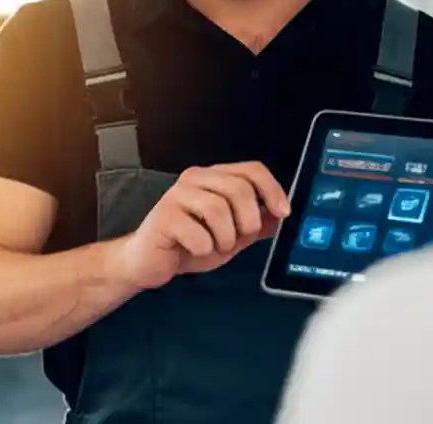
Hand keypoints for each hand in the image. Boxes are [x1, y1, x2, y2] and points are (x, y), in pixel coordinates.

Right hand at [113, 162, 291, 290]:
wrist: (149, 262)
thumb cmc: (188, 244)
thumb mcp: (231, 235)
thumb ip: (256, 224)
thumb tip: (281, 216)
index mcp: (214, 178)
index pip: (252, 170)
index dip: (272, 190)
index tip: (283, 212)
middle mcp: (195, 179)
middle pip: (239, 189)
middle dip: (248, 221)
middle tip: (239, 238)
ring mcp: (177, 195)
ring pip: (219, 210)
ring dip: (225, 238)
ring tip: (215, 246)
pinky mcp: (164, 216)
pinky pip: (199, 234)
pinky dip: (204, 248)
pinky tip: (193, 249)